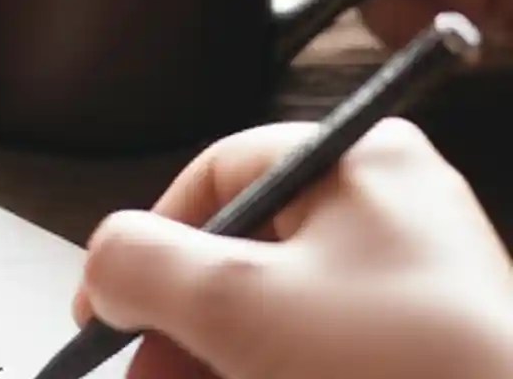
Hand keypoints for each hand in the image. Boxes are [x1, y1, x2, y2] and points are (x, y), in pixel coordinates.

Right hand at [72, 119, 512, 378]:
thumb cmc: (403, 369)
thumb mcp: (237, 302)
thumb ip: (142, 264)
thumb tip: (106, 266)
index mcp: (356, 164)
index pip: (217, 178)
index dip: (147, 242)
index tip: (104, 308)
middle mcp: (387, 213)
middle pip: (238, 256)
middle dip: (176, 326)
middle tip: (142, 376)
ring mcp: (406, 288)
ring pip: (271, 316)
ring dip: (208, 361)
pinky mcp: (416, 351)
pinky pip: (313, 354)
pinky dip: (262, 374)